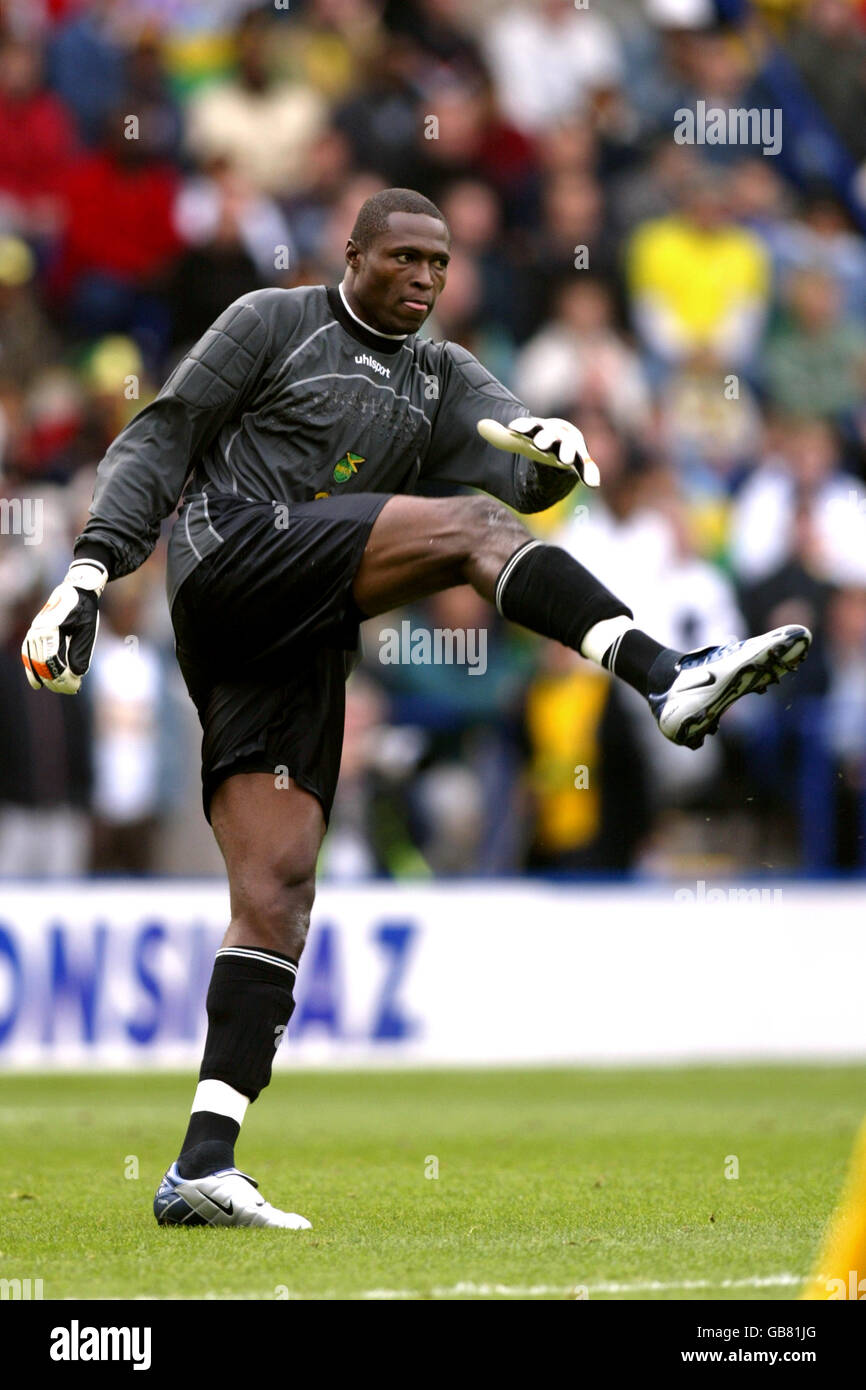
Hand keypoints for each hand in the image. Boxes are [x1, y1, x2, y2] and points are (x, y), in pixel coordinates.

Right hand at [21, 559, 107, 693]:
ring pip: (33, 661)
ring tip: (59, 689)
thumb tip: (75, 675)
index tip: (76, 687)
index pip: (53, 661)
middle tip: (72, 690)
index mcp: (51, 628)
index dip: (63, 677)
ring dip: (45, 678)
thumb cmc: (85, 608)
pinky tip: (37, 682)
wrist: (76, 589)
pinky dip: (32, 668)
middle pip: (42, 663)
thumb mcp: (88, 630)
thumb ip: (81, 652)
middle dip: (56, 680)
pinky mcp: (34, 632)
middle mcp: (38, 629)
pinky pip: (28, 654)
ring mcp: (33, 630)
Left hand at [476, 416, 600, 486]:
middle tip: (540, 443)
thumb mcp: (519, 440)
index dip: (523, 427)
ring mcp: (570, 448)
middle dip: (546, 438)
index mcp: (541, 429)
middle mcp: (557, 436)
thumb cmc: (537, 441)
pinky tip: (593, 484)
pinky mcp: (580, 462)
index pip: (530, 426)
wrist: (561, 444)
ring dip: (567, 453)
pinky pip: (587, 468)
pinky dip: (591, 473)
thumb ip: (500, 435)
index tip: (513, 429)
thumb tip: (479, 424)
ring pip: (570, 449)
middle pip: (552, 435)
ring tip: (564, 460)